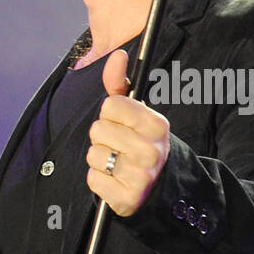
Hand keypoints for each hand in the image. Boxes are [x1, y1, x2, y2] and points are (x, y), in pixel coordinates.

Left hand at [85, 48, 170, 215]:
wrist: (160, 187)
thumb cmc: (142, 145)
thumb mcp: (137, 115)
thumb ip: (120, 85)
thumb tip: (116, 55)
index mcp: (156, 125)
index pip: (111, 105)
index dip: (110, 114)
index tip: (121, 123)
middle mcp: (151, 150)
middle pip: (98, 129)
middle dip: (102, 137)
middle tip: (119, 146)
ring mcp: (140, 176)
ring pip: (93, 154)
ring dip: (99, 159)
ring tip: (116, 163)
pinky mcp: (126, 198)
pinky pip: (92, 179)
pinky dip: (98, 180)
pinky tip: (114, 180)